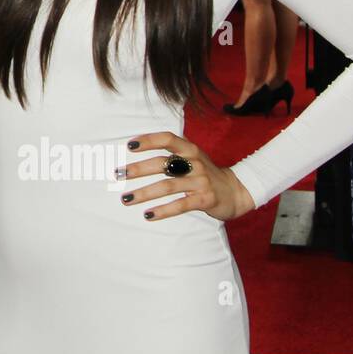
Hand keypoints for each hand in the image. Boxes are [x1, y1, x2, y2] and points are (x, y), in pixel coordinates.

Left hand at [117, 132, 255, 222]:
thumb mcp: (191, 157)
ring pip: (167, 186)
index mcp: (189, 149)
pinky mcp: (205, 199)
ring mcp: (201, 181)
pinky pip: (181, 205)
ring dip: (144, 193)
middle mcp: (195, 162)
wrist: (235, 191)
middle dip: (137, 169)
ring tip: (126, 199)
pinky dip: (163, 210)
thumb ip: (170, 153)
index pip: (167, 139)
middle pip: (162, 164)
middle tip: (117, 175)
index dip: (148, 140)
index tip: (129, 146)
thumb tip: (134, 149)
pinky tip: (148, 214)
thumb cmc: (203, 173)